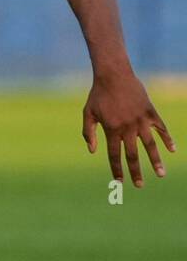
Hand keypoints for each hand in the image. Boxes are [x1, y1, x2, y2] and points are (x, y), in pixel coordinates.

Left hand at [83, 72, 174, 187]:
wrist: (114, 75)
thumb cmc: (98, 95)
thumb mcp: (88, 113)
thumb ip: (88, 133)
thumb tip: (92, 151)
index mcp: (111, 130)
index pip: (114, 155)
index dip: (117, 169)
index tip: (120, 182)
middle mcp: (127, 128)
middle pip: (133, 155)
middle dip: (136, 171)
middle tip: (139, 185)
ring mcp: (141, 120)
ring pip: (150, 145)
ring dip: (156, 161)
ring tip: (161, 174)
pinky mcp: (150, 112)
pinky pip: (161, 128)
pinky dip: (167, 139)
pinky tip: (172, 150)